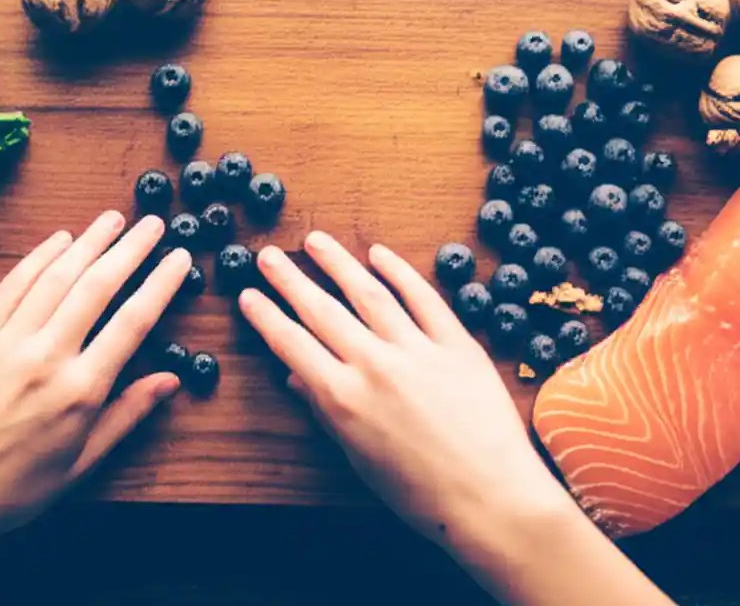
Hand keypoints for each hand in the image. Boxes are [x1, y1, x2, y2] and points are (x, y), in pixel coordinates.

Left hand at [0, 210, 188, 544]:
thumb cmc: (14, 488)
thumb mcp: (83, 462)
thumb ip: (128, 414)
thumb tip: (171, 380)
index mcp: (80, 391)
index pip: (133, 322)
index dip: (160, 283)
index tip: (179, 257)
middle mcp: (46, 357)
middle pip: (97, 287)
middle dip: (130, 250)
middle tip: (153, 223)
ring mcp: (8, 342)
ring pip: (56, 277)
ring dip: (88, 243)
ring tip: (112, 220)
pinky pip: (12, 286)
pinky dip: (38, 258)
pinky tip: (59, 241)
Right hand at [237, 233, 573, 549]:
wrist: (491, 498)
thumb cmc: (421, 494)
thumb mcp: (359, 458)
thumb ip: (325, 412)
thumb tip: (296, 377)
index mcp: (343, 400)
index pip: (292, 345)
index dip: (266, 317)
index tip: (248, 295)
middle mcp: (374, 366)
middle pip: (322, 310)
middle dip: (290, 279)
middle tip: (269, 255)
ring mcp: (417, 350)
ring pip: (368, 293)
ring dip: (337, 263)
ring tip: (315, 241)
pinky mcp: (456, 344)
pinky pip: (423, 298)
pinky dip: (399, 272)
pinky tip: (379, 254)